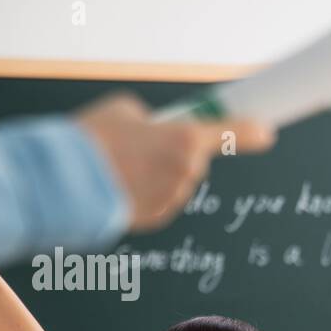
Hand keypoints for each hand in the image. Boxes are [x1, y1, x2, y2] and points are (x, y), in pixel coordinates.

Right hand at [73, 92, 274, 231]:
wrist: (62, 181)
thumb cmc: (93, 139)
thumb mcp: (124, 111)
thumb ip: (151, 121)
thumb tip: (154, 130)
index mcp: (184, 139)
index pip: (228, 133)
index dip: (249, 132)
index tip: (267, 133)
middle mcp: (186, 172)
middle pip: (191, 161)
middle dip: (170, 154)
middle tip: (135, 148)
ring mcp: (172, 199)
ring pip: (172, 182)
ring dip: (152, 175)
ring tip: (117, 167)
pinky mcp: (156, 219)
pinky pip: (156, 201)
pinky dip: (140, 194)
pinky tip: (114, 187)